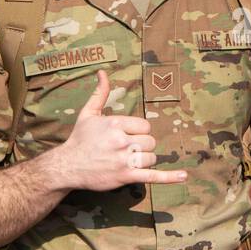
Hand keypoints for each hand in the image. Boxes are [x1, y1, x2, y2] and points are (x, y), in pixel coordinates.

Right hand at [45, 69, 186, 191]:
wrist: (67, 166)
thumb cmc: (79, 139)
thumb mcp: (88, 113)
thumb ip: (100, 93)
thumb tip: (102, 72)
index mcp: (115, 123)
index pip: (145, 126)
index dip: (139, 132)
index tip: (126, 137)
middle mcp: (122, 140)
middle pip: (150, 142)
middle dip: (142, 146)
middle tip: (126, 150)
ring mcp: (124, 160)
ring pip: (151, 158)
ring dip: (144, 160)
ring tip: (128, 162)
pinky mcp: (125, 176)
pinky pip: (152, 176)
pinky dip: (169, 177)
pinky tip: (183, 176)